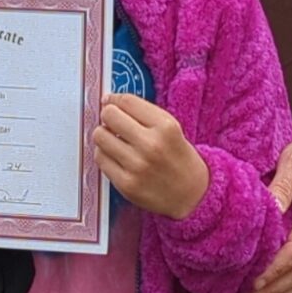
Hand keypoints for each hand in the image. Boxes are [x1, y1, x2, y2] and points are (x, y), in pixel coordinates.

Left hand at [92, 94, 209, 219]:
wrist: (191, 194)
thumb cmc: (178, 157)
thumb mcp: (171, 128)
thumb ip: (143, 113)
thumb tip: (108, 101)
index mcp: (166, 126)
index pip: (127, 101)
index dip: (114, 99)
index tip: (111, 102)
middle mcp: (151, 145)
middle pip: (109, 115)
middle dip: (108, 115)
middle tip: (112, 122)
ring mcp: (137, 166)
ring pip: (100, 136)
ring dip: (104, 135)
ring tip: (114, 141)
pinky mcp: (126, 184)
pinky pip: (100, 158)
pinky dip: (104, 154)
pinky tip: (115, 156)